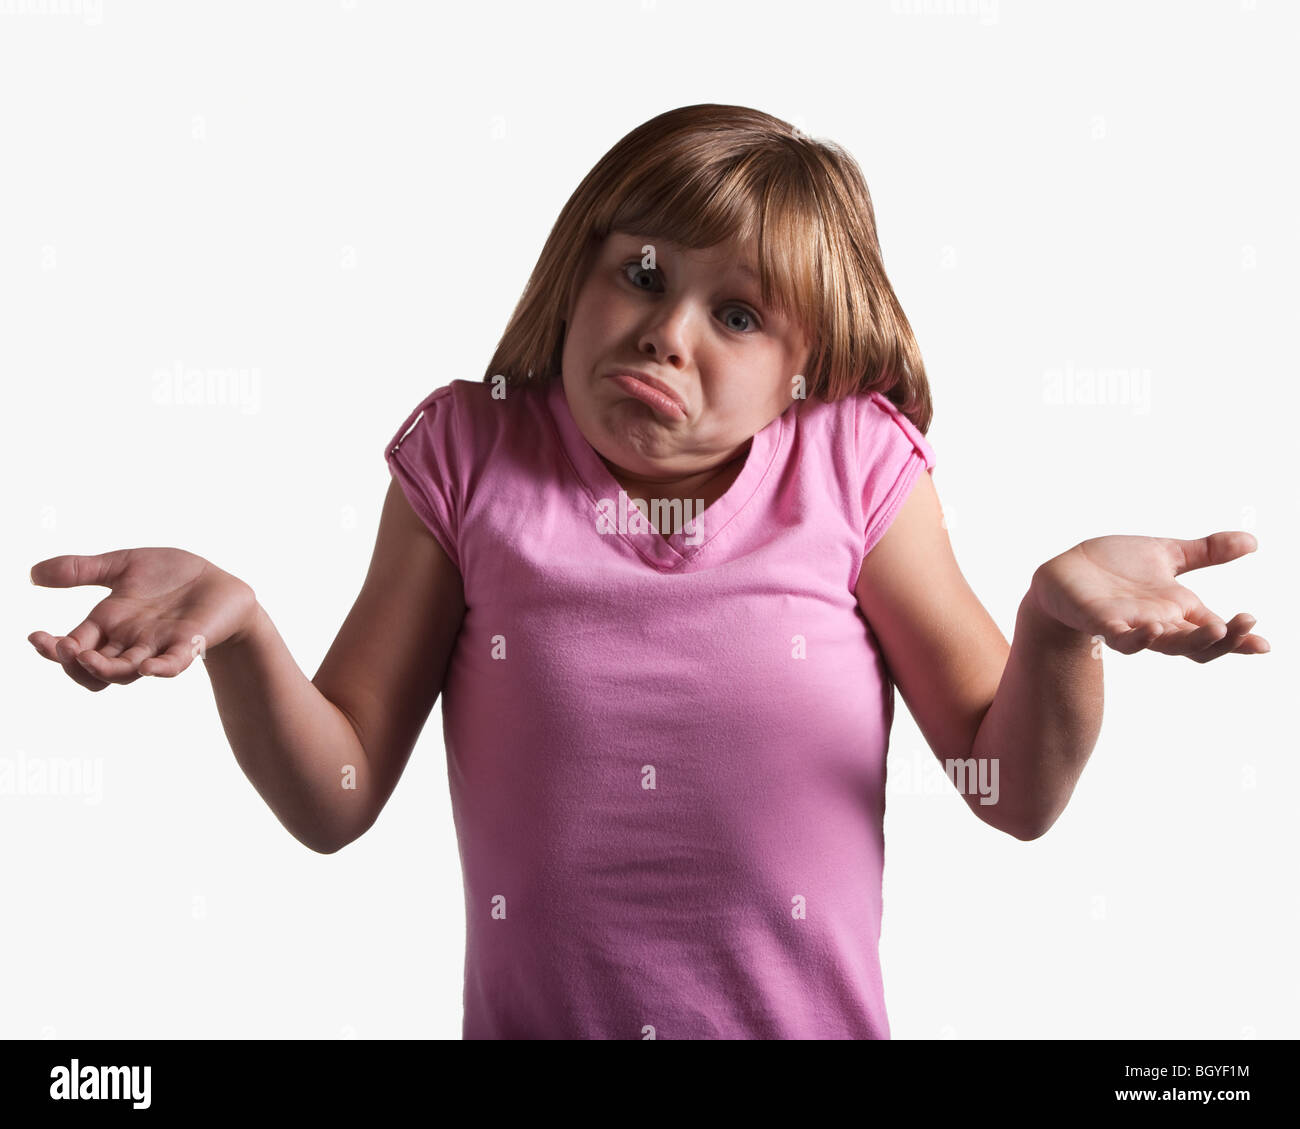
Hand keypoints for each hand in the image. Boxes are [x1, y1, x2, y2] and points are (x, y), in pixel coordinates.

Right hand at [28, 548, 258, 689]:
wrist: (217, 582)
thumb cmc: (171, 577)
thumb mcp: (122, 565)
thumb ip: (81, 570)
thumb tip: (32, 573)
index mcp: (109, 623)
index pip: (73, 645)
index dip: (52, 648)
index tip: (36, 637)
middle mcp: (128, 640)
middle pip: (93, 667)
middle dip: (74, 662)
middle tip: (63, 647)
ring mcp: (158, 645)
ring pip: (125, 671)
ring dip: (105, 669)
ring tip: (88, 659)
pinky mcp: (189, 644)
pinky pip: (172, 664)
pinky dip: (160, 668)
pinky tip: (148, 668)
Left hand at [1029, 531, 1268, 660]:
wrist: (1067, 570)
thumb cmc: (1115, 566)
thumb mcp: (1166, 554)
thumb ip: (1205, 552)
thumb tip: (1253, 541)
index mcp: (1177, 608)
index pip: (1214, 630)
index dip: (1238, 639)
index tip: (1263, 643)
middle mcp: (1159, 622)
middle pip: (1195, 643)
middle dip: (1223, 640)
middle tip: (1245, 625)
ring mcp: (1131, 625)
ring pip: (1165, 644)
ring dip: (1190, 641)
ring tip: (1216, 630)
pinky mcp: (1101, 622)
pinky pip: (1122, 638)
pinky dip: (1138, 638)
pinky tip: (1153, 628)